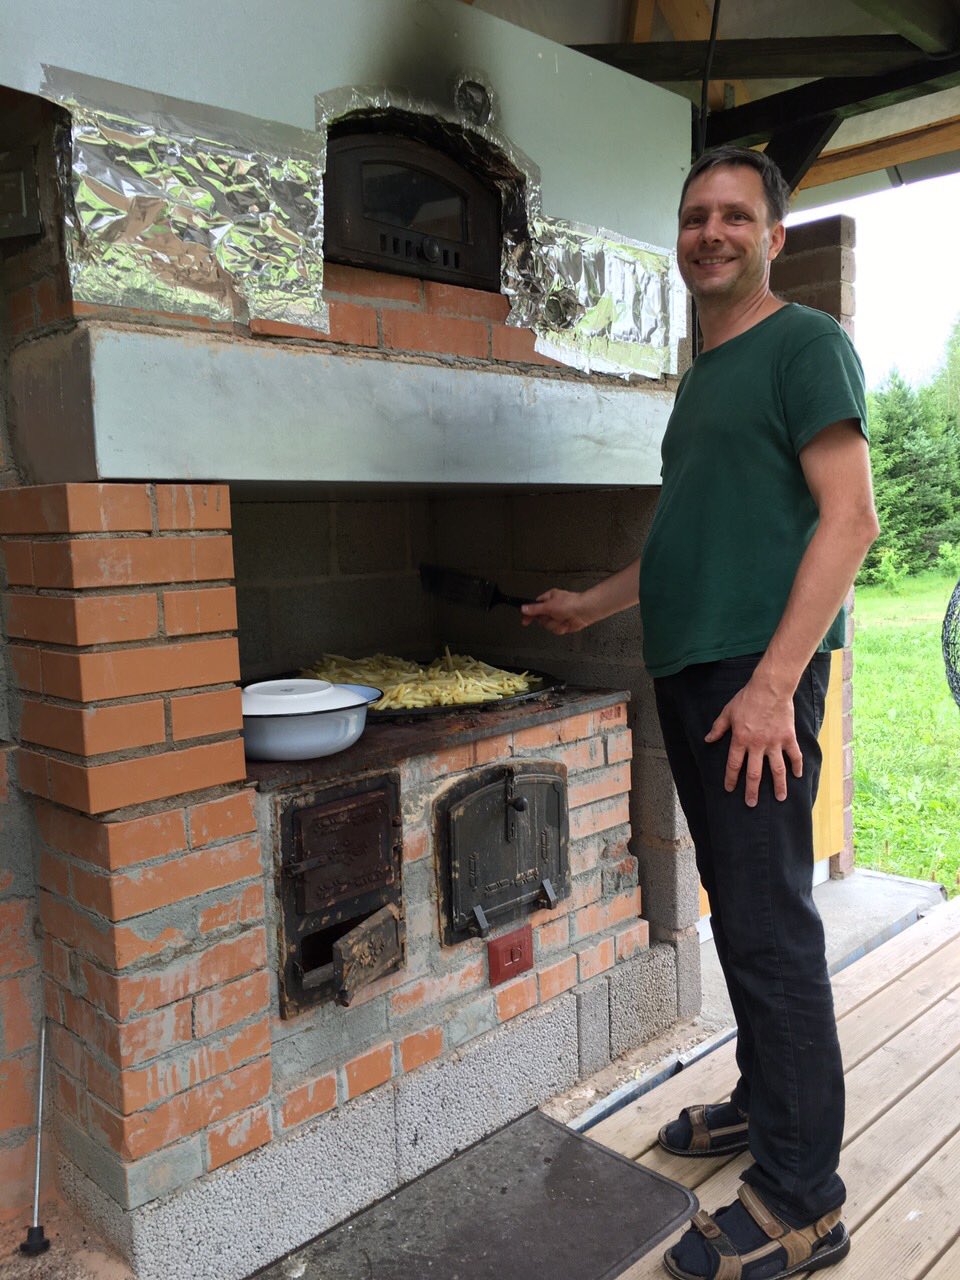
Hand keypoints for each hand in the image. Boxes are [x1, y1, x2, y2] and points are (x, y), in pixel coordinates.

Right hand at [520, 589, 593, 634]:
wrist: (584, 611)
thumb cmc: (571, 603)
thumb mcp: (549, 606)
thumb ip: (535, 609)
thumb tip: (524, 608)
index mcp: (548, 598)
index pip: (534, 607)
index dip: (529, 614)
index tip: (525, 620)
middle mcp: (552, 607)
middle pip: (541, 619)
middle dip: (546, 619)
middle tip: (552, 615)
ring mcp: (558, 616)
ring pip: (548, 626)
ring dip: (555, 624)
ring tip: (561, 618)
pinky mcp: (563, 624)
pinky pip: (556, 630)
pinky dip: (561, 627)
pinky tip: (566, 623)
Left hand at [705, 675, 802, 805]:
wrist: (770, 687)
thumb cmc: (747, 698)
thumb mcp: (728, 712)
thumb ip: (718, 728)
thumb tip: (708, 740)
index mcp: (741, 739)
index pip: (734, 765)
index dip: (731, 779)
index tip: (730, 789)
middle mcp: (757, 744)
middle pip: (754, 773)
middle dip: (752, 791)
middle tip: (751, 804)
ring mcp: (774, 742)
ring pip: (777, 769)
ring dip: (778, 785)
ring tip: (780, 798)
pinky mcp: (788, 737)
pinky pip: (794, 755)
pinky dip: (797, 766)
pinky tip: (798, 776)